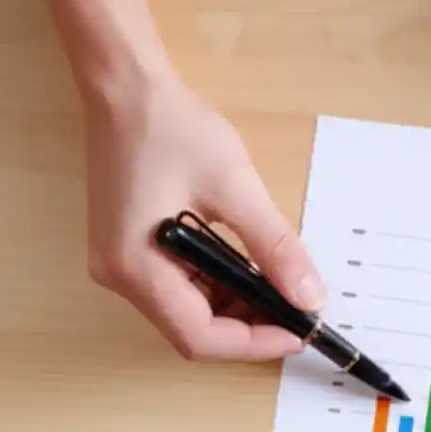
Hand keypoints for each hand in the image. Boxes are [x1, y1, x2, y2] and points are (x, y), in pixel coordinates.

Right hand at [84, 75, 326, 360]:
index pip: (198, 336)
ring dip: (237, 309)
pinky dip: (218, 288)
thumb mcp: (236, 188)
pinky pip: (179, 287)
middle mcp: (120, 275)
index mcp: (135, 266)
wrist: (127, 89)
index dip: (253, 343)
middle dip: (249, 327)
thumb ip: (274, 248)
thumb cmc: (173, 128)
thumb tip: (310, 296)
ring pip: (187, 311)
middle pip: (192, 330)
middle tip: (297, 312)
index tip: (298, 332)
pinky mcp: (131, 250)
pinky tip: (251, 272)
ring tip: (282, 291)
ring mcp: (122, 264)